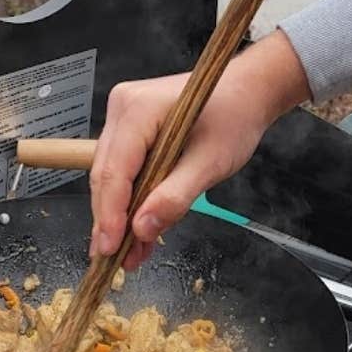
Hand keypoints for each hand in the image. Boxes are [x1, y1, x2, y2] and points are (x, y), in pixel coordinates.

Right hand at [90, 30, 311, 269]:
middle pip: (106, 175)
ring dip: (120, 216)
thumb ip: (174, 197)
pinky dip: (130, 201)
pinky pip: (122, 170)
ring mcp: (121, 117)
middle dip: (111, 221)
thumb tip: (140, 230)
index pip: (115, 170)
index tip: (109, 249)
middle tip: (114, 261)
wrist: (245, 91)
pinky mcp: (128, 128)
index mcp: (138, 109)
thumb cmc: (234, 117)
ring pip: (110, 176)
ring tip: (129, 254)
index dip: (110, 214)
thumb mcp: (210, 162)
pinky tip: (137, 231)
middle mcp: (121, 108)